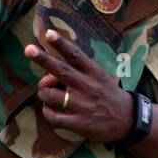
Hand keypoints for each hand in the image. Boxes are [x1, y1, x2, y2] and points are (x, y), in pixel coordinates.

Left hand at [26, 29, 133, 143]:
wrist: (128, 121)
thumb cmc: (108, 95)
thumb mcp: (100, 77)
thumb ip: (76, 73)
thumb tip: (47, 74)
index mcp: (94, 73)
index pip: (76, 55)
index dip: (61, 44)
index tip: (49, 33)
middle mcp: (87, 87)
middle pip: (61, 70)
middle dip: (43, 59)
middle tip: (29, 49)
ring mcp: (83, 106)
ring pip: (51, 95)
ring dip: (43, 93)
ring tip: (46, 94)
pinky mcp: (79, 123)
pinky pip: (54, 117)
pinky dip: (47, 112)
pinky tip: (49, 110)